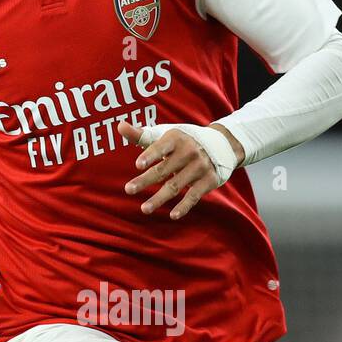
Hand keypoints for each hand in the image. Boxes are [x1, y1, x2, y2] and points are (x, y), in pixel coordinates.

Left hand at [118, 119, 243, 219]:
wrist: (221, 144)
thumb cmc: (183, 141)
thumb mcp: (165, 135)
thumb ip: (141, 135)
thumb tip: (119, 127)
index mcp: (176, 138)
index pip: (161, 147)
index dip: (150, 155)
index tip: (137, 165)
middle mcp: (189, 151)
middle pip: (163, 169)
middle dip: (146, 180)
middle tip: (128, 189)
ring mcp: (200, 167)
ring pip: (175, 185)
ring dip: (159, 198)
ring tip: (144, 209)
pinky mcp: (208, 181)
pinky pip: (193, 196)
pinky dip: (184, 206)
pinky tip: (172, 215)